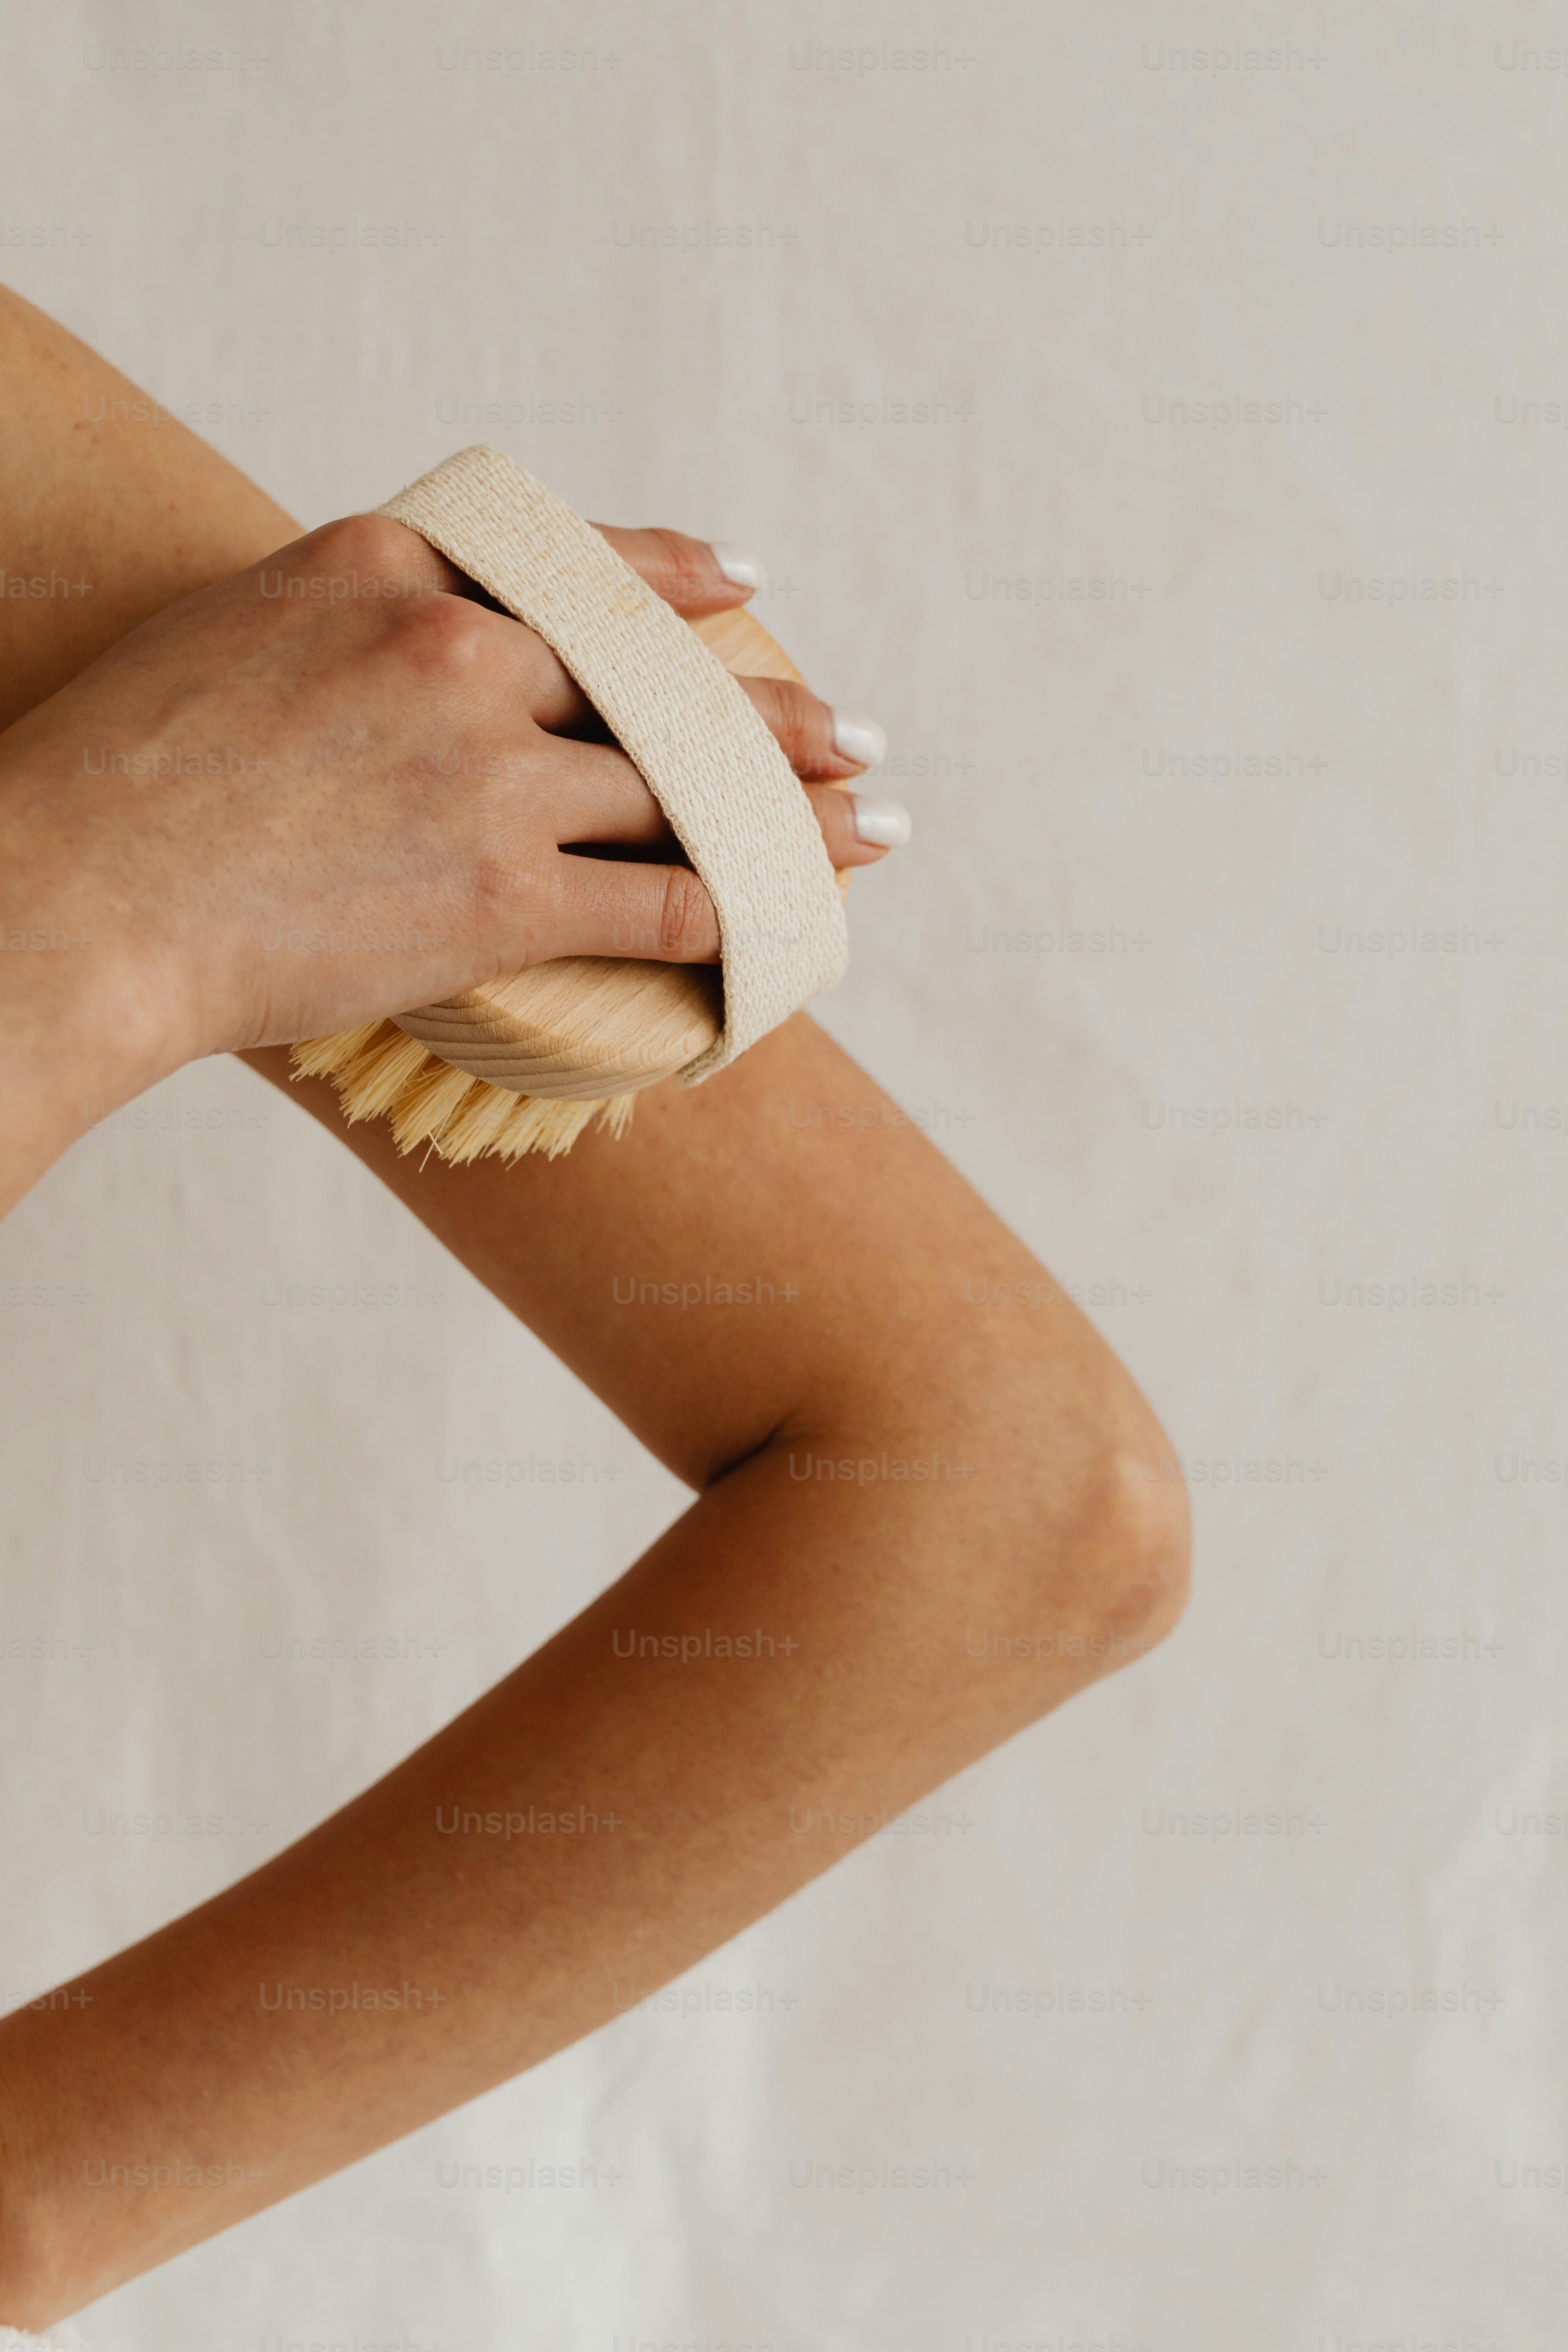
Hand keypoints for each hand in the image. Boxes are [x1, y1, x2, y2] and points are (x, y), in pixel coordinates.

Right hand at [0, 512, 901, 1087]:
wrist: (75, 895)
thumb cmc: (119, 783)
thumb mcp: (236, 641)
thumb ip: (345, 634)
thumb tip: (401, 665)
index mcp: (387, 564)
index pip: (577, 562)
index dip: (679, 577)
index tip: (747, 590)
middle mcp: (456, 648)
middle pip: (655, 678)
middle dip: (772, 713)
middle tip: (851, 735)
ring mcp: (486, 768)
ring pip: (686, 789)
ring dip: (789, 816)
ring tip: (863, 828)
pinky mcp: (500, 891)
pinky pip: (666, 902)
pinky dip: (739, 920)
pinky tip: (783, 933)